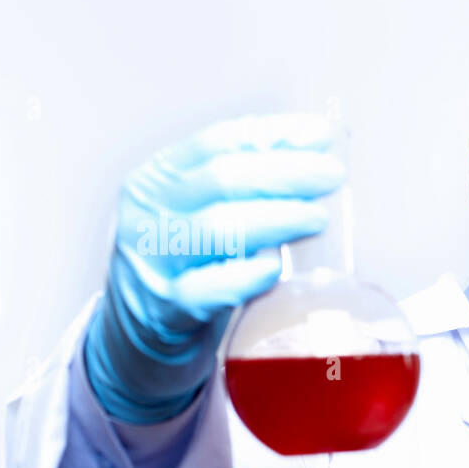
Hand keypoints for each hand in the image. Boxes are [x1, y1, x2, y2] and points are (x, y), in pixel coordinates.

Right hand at [84, 113, 344, 422]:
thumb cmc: (187, 266)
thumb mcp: (203, 214)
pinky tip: (275, 268)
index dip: (273, 135)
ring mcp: (152, 262)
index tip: (321, 136)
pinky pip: (206, 290)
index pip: (217, 142)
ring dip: (276, 219)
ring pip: (217, 229)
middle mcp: (149, 213)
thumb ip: (247, 187)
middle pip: (222, 179)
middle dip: (286, 173)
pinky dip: (245, 277)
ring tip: (317, 218)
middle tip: (332, 175)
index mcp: (158, 179)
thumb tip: (316, 154)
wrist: (136, 332)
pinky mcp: (164, 310)